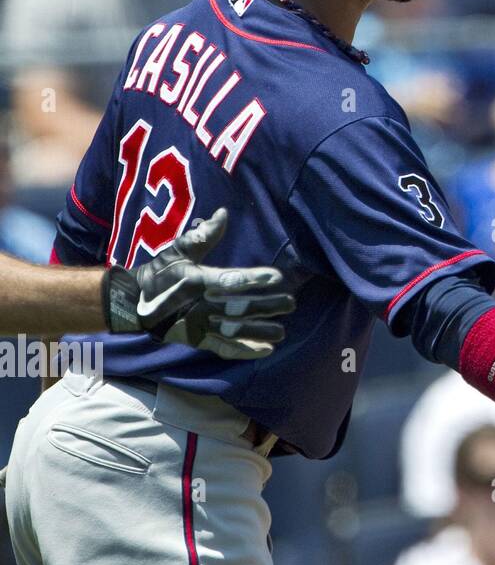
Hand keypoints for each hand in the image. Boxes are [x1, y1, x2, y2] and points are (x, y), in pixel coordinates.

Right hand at [104, 208, 293, 359]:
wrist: (133, 303)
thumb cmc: (159, 273)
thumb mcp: (177, 251)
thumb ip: (201, 235)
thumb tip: (223, 213)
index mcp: (199, 281)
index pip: (232, 280)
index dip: (255, 278)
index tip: (277, 276)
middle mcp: (202, 305)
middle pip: (240, 308)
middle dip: (267, 306)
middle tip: (291, 303)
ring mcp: (200, 325)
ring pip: (236, 331)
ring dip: (260, 331)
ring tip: (283, 331)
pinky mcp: (198, 339)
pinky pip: (223, 348)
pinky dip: (244, 352)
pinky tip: (265, 351)